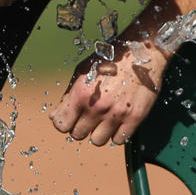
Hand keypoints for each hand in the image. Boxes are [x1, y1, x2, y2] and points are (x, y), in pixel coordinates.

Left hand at [49, 40, 168, 145]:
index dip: (62, 123)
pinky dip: (116, 134)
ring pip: (97, 141)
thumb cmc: (108, 60)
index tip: (68, 118)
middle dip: (79, 127)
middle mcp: (96, 107)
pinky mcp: (135, 118)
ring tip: (102, 120)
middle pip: (78, 135)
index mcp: (80, 94)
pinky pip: (118, 140)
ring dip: (97, 133)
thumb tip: (54, 117)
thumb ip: (68, 96)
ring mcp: (116, 114)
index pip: (61, 125)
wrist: (141, 53)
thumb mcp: (82, 72)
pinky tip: (117, 121)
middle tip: (87, 117)